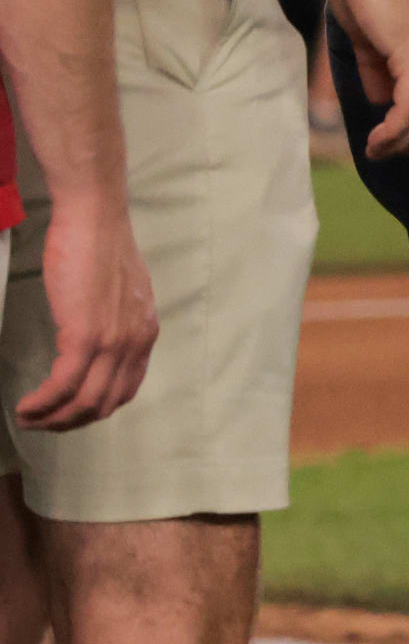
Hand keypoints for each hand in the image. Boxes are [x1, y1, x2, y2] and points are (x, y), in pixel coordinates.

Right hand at [16, 194, 154, 430]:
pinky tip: (27, 405)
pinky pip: (63, 384)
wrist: (94, 221)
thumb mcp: (122, 293)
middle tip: (43, 423)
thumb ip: (117, 321)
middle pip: (105, 403)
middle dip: (71, 422)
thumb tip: (99, 337)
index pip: (126, 389)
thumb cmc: (100, 248)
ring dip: (53, 418)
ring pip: (84, 401)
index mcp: (145, 333)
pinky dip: (43, 402)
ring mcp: (112, 341)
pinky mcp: (85, 335)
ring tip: (29, 417)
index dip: (96, 409)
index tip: (70, 413)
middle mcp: (135, 342)